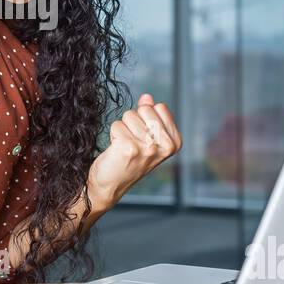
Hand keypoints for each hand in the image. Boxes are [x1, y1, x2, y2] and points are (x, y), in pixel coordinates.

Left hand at [86, 93, 181, 215]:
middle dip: (134, 122)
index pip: (159, 107)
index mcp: (174, 142)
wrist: (109, 186)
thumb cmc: (128, 161)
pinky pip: (117, 125)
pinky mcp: (129, 148)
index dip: (146, 118)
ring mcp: (148, 148)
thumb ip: (149, 115)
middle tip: (132, 142)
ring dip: (123, 129)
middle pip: (144, 109)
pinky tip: (116, 151)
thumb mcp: (146, 138)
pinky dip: (113, 135)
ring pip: (129, 116)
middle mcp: (165, 146)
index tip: (143, 137)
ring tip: (124, 147)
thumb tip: (147, 97)